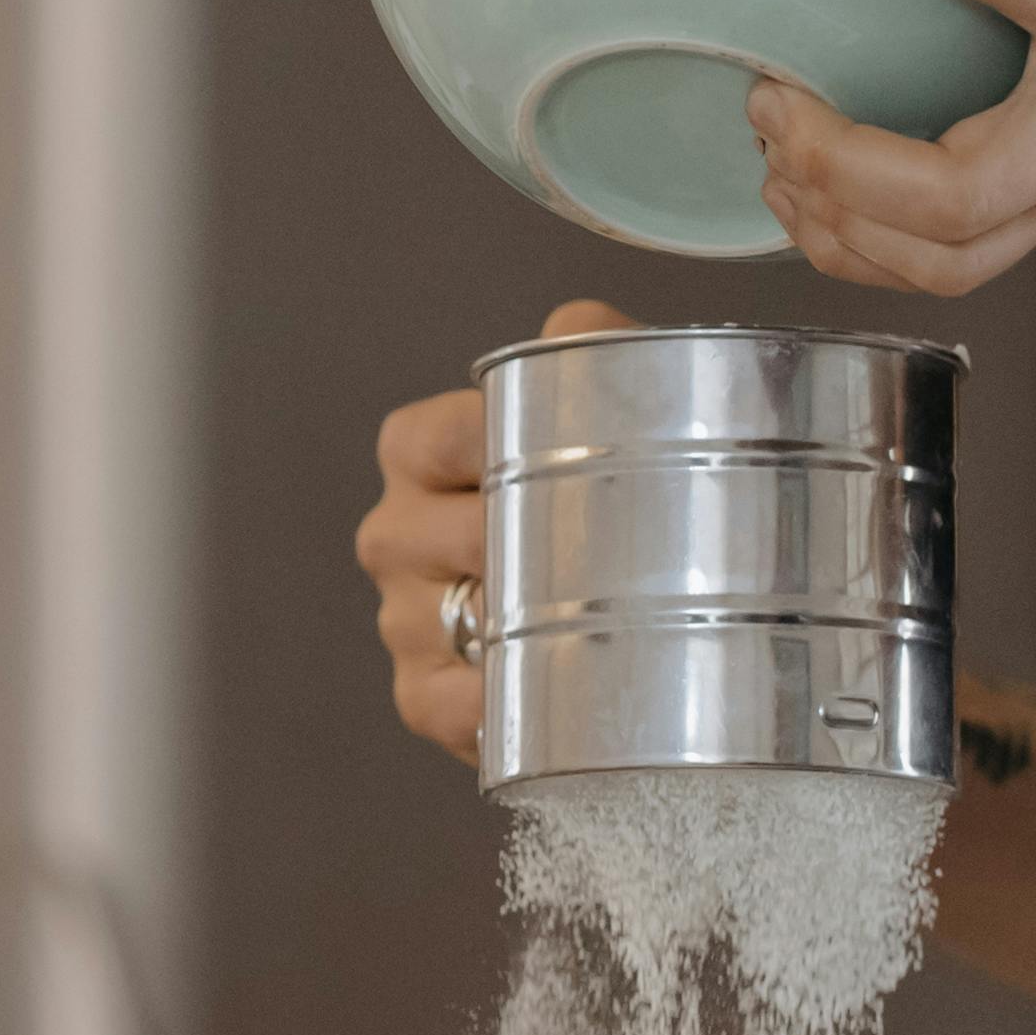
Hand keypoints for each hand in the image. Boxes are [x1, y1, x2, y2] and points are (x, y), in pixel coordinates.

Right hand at [357, 297, 634, 756]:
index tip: (572, 462)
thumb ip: (595, 350)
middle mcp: (396, 533)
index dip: (497, 449)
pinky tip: (540, 697)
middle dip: (515, 546)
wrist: (640, 604)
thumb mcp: (612, 407)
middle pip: (431, 535)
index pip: (434, 438)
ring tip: (586, 624)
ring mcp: (402, 619)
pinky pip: (441, 704)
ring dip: (509, 627)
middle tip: (602, 553)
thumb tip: (577, 328)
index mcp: (419, 452)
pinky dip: (489, 707)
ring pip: (435, 621)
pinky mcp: (423, 695)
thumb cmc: (608, 497)